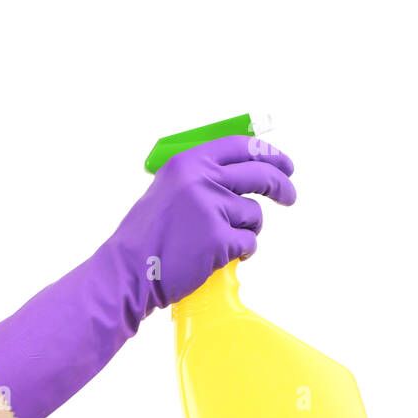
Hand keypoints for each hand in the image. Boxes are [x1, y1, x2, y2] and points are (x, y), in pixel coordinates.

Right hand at [98, 134, 295, 315]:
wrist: (128, 270)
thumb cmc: (145, 236)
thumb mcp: (167, 190)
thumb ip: (199, 178)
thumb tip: (240, 174)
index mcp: (187, 163)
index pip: (241, 147)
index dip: (269, 154)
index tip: (283, 164)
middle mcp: (201, 180)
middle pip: (261, 174)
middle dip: (281, 186)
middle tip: (288, 196)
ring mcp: (212, 209)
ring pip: (254, 214)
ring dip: (247, 229)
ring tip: (220, 241)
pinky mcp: (220, 238)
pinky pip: (248, 242)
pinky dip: (240, 252)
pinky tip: (217, 257)